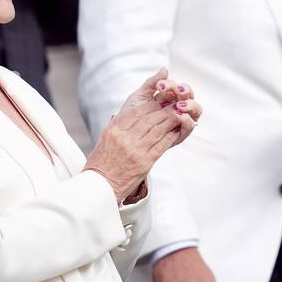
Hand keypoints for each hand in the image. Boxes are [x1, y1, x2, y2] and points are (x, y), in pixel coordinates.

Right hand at [84, 68, 201, 201]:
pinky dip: (172, 135)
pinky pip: (162, 145)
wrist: (99, 186)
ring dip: (172, 119)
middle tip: (177, 101)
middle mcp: (125, 138)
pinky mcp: (145, 162)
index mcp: (115, 130)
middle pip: (150, 117)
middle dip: (165, 108)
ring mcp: (136, 150)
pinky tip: (179, 129)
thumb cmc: (100, 163)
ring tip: (182, 112)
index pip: (136, 110)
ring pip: (159, 129)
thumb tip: (120, 114)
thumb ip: (115, 125)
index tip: (161, 95)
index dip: (151, 101)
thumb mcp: (103, 139)